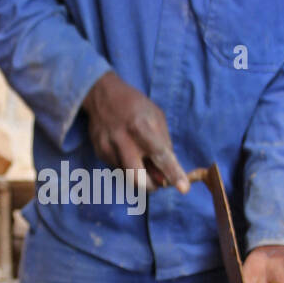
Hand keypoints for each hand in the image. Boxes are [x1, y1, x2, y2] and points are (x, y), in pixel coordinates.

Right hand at [82, 71, 189, 191]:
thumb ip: (163, 143)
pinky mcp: (99, 152)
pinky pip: (118, 168)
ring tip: (140, 158)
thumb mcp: (156, 116)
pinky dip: (127, 166)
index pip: (161, 155)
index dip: (173, 173)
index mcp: (142, 127)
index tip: (184, 188)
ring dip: (139, 175)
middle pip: (138, 178)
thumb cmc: (135, 105)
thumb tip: (167, 171)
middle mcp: (123, 140)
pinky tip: (126, 150)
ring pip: (128, 176)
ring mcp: (108, 147)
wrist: (101, 94)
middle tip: (159, 182)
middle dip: (151, 186)